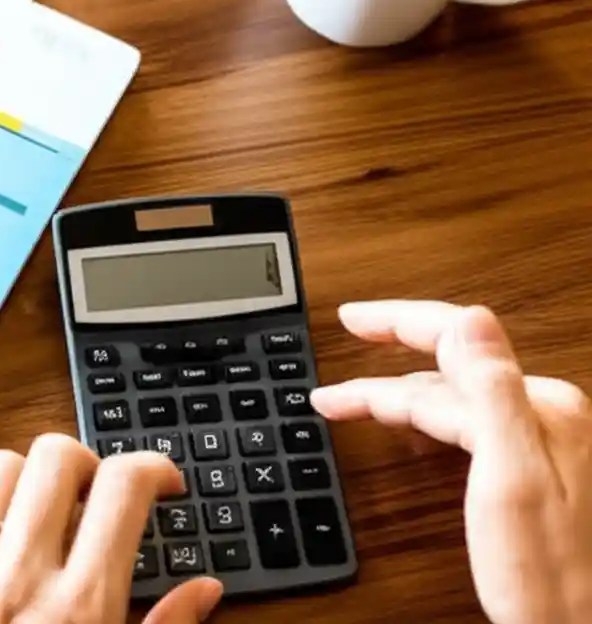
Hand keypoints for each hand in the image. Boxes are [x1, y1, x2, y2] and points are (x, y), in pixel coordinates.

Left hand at [0, 434, 222, 623]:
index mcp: (83, 607)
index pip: (124, 490)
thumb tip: (204, 591)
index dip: (152, 466)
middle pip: (55, 460)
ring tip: (38, 504)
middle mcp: (21, 581)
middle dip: (85, 459)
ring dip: (21, 475)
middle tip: (96, 490)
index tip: (160, 482)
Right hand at [311, 301, 591, 623]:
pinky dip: (425, 416)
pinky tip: (412, 421)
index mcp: (538, 406)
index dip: (394, 325)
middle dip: (386, 358)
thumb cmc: (551, 578)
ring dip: (398, 390)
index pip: (453, 342)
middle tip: (345, 336)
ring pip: (453, 397)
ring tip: (351, 398)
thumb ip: (492, 392)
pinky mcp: (533, 467)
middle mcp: (544, 413)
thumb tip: (469, 319)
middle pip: (449, 368)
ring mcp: (541, 440)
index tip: (350, 320)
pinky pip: (467, 422)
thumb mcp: (512, 479)